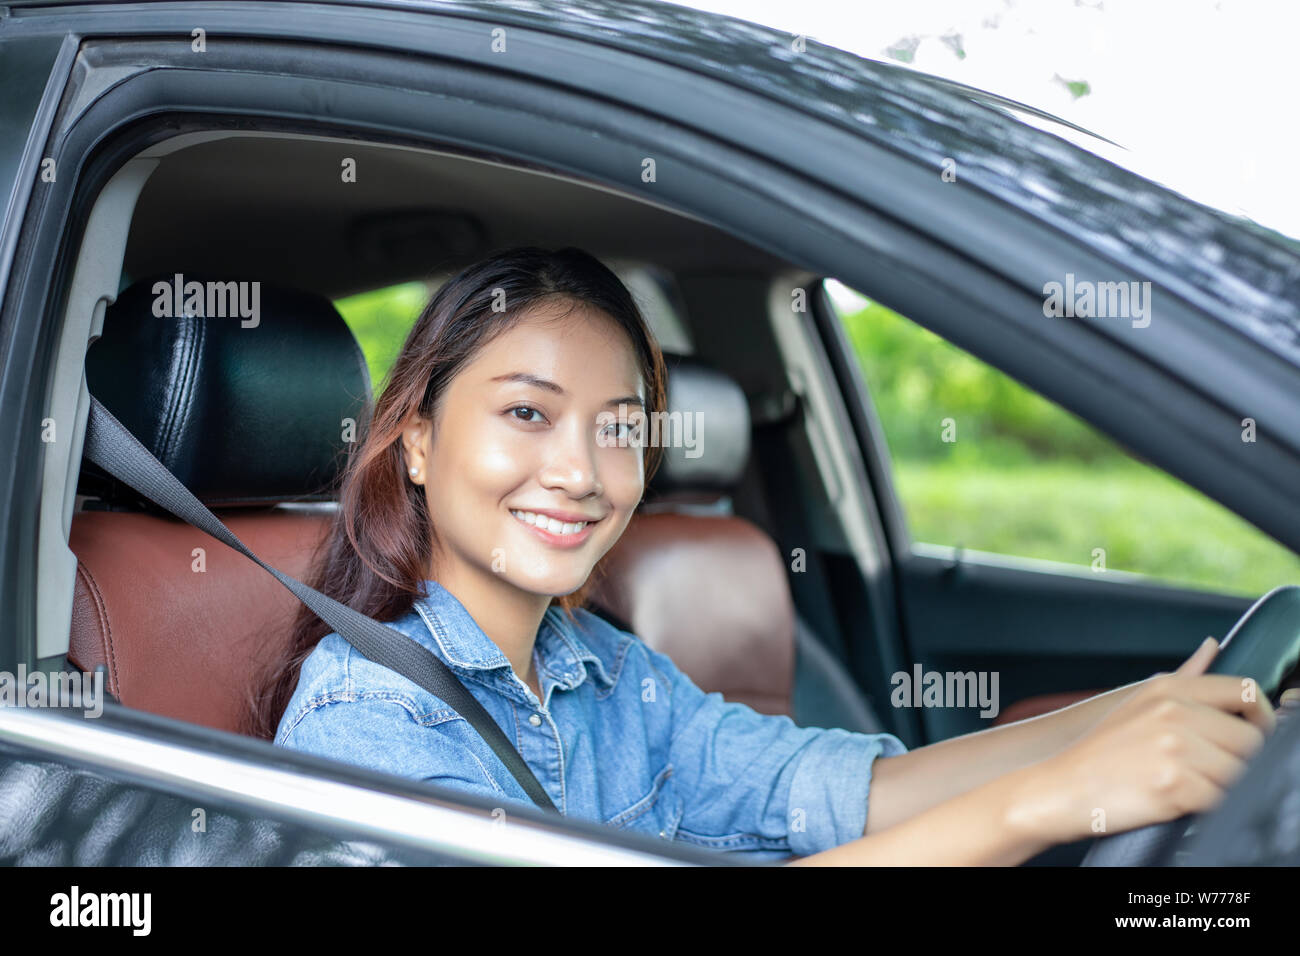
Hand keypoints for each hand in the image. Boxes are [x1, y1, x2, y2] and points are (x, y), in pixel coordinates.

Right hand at [1018, 637, 1275, 843]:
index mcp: (1168, 690)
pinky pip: (1221, 802)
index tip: (1250, 737)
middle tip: (1206, 773)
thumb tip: (1211, 646)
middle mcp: (1173, 712)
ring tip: (1188, 788)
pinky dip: (1207, 809)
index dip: (1260, 718)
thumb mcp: (1140, 701)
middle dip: (1238, 761)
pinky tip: (1179, 803)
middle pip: (1251, 740)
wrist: (1059, 788)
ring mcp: (1173, 747)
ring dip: (1222, 787)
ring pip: (1240, 773)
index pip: (1245, 691)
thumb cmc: (1100, 751)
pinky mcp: (1174, 784)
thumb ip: (1185, 675)